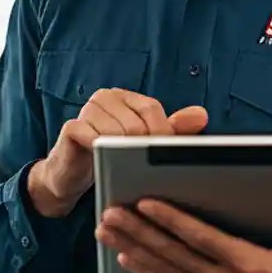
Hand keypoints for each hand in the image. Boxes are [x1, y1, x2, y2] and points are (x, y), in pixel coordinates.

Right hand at [28, 89, 207, 217]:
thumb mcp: (143, 143)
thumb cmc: (108, 156)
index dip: (162, 131)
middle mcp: (105, 97)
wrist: (69, 175)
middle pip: (135, 121)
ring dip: (122, 154)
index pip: (151, 107)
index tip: (165, 153)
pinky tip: (103, 162)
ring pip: (116, 132)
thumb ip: (171, 129)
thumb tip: (202, 115)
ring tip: (122, 167)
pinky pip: (94, 139)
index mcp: (124, 96)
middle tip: (142, 166)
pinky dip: (102, 154)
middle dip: (142, 147)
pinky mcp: (71, 127)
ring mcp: (86, 110)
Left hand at [96, 188, 271, 272]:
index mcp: (249, 264)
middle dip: (138, 231)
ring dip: (133, 249)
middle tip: (110, 213)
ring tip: (107, 232)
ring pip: (165, 270)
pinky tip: (126, 259)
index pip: (200, 238)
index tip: (146, 203)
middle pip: (172, 253)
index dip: (171, 220)